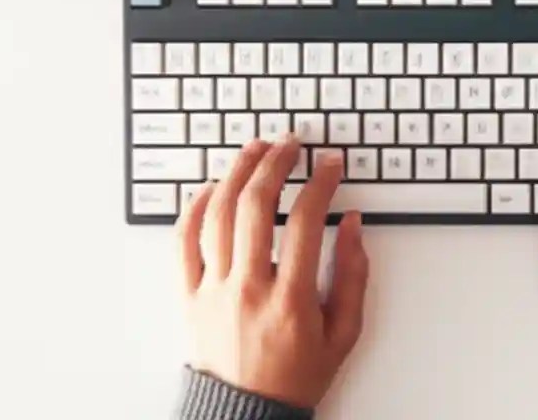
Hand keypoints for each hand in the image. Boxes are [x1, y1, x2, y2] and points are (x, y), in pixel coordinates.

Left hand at [176, 136, 368, 408]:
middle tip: (290, 144)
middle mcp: (248, 290)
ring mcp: (213, 290)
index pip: (307, 222)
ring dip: (237, 172)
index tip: (330, 164)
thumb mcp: (343, 334)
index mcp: (291, 301)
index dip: (321, 183)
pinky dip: (195, 207)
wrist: (245, 416)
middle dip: (275, 164)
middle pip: (257, 207)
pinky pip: (183, 242)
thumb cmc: (295, 376)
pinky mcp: (188, 295)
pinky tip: (213, 186)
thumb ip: (353, 276)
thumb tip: (352, 224)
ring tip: (254, 149)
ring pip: (218, 215)